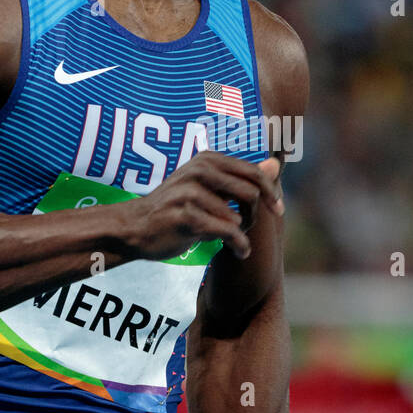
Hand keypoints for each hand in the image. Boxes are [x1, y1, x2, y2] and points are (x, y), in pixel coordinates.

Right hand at [120, 152, 282, 261]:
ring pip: (239, 215)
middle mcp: (199, 170)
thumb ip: (241, 178)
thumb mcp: (208, 189)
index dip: (271, 192)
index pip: (253, 172)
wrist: (135, 228)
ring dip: (243, 233)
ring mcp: (190, 192)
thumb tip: (275, 164)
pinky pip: (227, 231)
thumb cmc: (175, 209)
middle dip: (257, 215)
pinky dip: (239, 245)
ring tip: (234, 240)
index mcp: (207, 160)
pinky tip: (240, 252)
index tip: (278, 209)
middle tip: (247, 229)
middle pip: (251, 192)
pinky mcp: (186, 215)